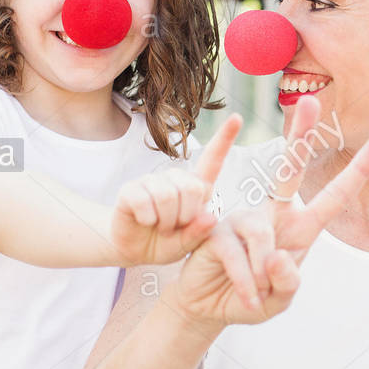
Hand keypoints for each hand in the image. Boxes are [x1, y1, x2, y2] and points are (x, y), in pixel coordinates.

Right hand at [108, 114, 241, 265]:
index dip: (225, 139)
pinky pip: (144, 200)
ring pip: (167, 195)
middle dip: (186, 216)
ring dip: (166, 221)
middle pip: (191, 188)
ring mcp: (151, 181)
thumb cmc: (166, 243)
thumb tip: (210, 217)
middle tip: (175, 227)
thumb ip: (199, 233)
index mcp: (196, 188)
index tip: (237, 118)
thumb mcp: (188, 244)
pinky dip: (147, 218)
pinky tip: (145, 221)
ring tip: (161, 227)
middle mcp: (175, 179)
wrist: (135, 250)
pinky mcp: (130, 189)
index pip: (213, 160)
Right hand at [165, 96, 368, 326]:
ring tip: (258, 296)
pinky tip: (247, 299)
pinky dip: (246, 283)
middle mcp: (273, 215)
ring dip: (262, 275)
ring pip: (263, 236)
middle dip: (299, 137)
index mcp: (299, 228)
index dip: (355, 173)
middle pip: (289, 171)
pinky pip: (237, 255)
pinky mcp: (216, 231)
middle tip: (310, 102)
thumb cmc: (251, 298)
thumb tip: (278, 256)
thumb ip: (288, 284)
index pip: (333, 199)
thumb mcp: (279, 300)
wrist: (209, 309)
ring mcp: (243, 219)